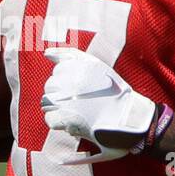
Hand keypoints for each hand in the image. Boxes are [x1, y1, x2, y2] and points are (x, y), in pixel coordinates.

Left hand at [39, 47, 154, 163]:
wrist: (128, 118)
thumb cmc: (113, 92)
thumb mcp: (95, 65)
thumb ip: (70, 55)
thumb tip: (46, 53)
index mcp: (79, 66)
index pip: (58, 71)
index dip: (68, 81)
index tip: (82, 89)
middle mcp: (71, 80)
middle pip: (50, 86)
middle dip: (61, 94)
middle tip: (80, 102)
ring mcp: (66, 99)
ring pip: (47, 102)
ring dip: (59, 108)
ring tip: (76, 112)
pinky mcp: (65, 118)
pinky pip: (49, 118)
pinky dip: (59, 122)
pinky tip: (73, 122)